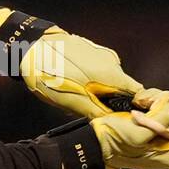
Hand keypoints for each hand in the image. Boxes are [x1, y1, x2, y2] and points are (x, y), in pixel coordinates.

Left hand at [19, 26, 140, 117]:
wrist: (31, 46)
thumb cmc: (52, 74)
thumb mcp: (74, 101)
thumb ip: (98, 112)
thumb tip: (115, 123)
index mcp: (112, 74)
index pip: (138, 93)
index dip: (134, 107)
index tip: (124, 117)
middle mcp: (112, 61)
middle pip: (122, 87)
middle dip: (111, 101)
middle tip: (92, 109)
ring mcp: (101, 53)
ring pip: (109, 79)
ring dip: (99, 90)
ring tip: (78, 94)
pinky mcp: (90, 50)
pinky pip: (98, 70)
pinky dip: (91, 79)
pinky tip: (73, 81)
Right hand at [90, 93, 168, 168]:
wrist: (96, 144)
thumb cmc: (114, 141)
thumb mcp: (139, 131)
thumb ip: (163, 120)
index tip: (165, 105)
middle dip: (167, 105)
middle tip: (147, 104)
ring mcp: (165, 143)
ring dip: (156, 104)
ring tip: (139, 107)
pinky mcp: (156, 135)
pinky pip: (163, 116)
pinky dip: (152, 108)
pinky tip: (139, 109)